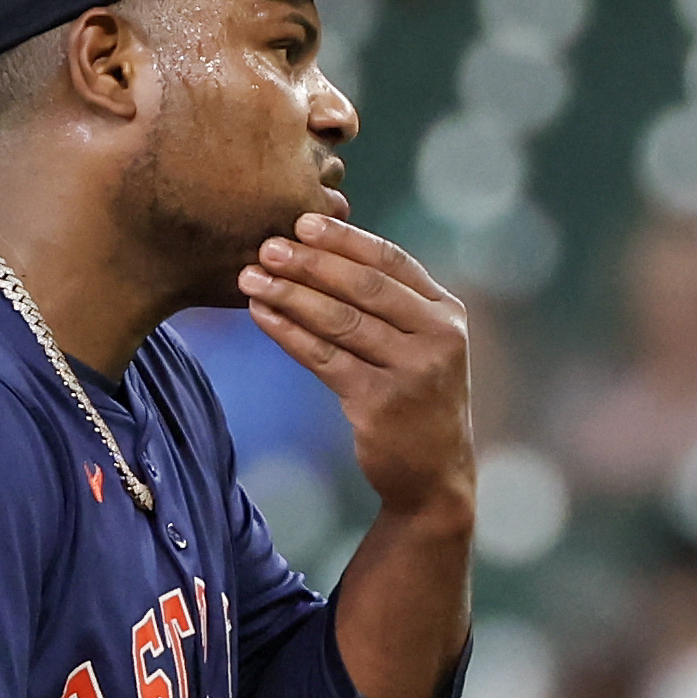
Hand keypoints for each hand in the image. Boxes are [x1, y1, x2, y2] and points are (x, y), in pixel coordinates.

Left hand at [238, 215, 473, 529]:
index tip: (302, 220)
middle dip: (310, 262)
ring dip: (290, 295)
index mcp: (446, 312)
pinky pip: (325, 358)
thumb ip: (391, 306)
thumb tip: (321, 254)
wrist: (434, 476)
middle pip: (363, 287)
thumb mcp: (421, 346)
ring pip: (341, 321)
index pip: (391, 262)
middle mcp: (437, 336)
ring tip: (250, 278)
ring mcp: (412, 370)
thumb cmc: (416, 401)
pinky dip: (289, 333)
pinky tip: (262, 315)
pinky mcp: (381, 403)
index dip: (345, 239)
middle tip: (266, 245)